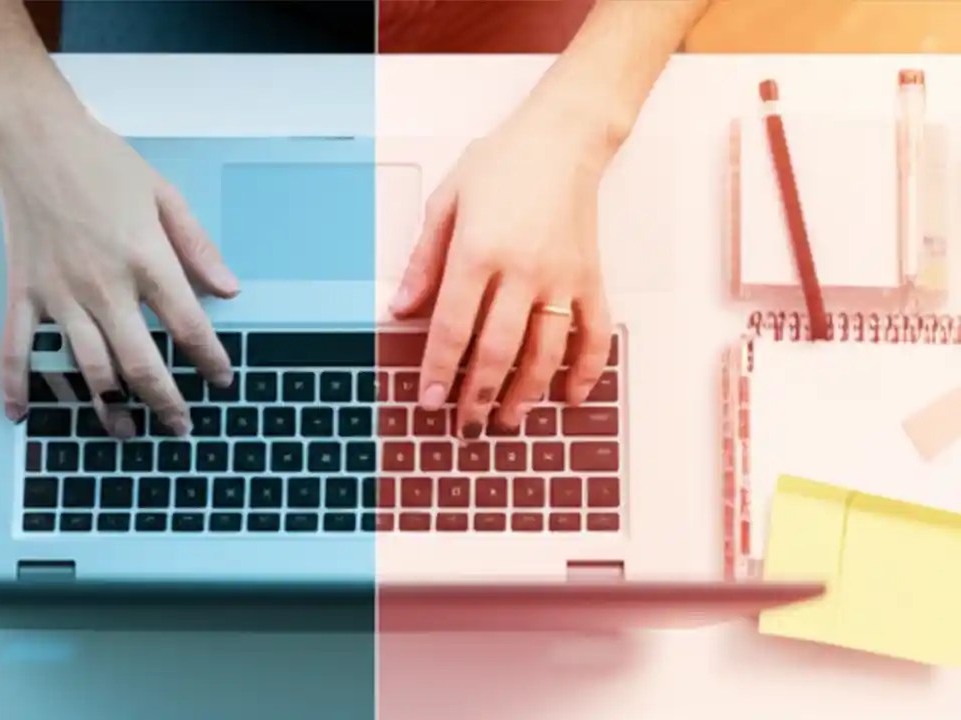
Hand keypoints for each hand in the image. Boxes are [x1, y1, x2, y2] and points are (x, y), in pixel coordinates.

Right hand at [0, 99, 237, 435]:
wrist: (35, 137)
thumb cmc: (102, 160)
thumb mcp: (165, 195)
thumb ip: (197, 247)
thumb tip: (228, 290)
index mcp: (146, 260)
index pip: (188, 326)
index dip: (209, 360)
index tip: (221, 379)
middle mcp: (104, 286)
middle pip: (140, 363)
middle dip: (164, 402)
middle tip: (180, 425)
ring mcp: (59, 293)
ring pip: (88, 367)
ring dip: (109, 407)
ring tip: (127, 431)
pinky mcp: (23, 291)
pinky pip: (17, 348)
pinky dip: (17, 384)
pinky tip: (22, 414)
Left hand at [389, 92, 615, 437]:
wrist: (564, 137)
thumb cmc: (502, 163)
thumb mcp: (446, 203)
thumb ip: (423, 261)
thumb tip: (399, 309)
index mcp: (478, 251)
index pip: (453, 327)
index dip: (439, 371)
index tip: (429, 401)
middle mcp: (522, 270)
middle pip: (497, 350)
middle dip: (478, 395)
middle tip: (466, 425)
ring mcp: (562, 276)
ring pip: (545, 352)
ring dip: (525, 394)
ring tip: (507, 420)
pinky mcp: (592, 277)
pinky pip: (593, 333)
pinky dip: (585, 370)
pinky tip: (570, 396)